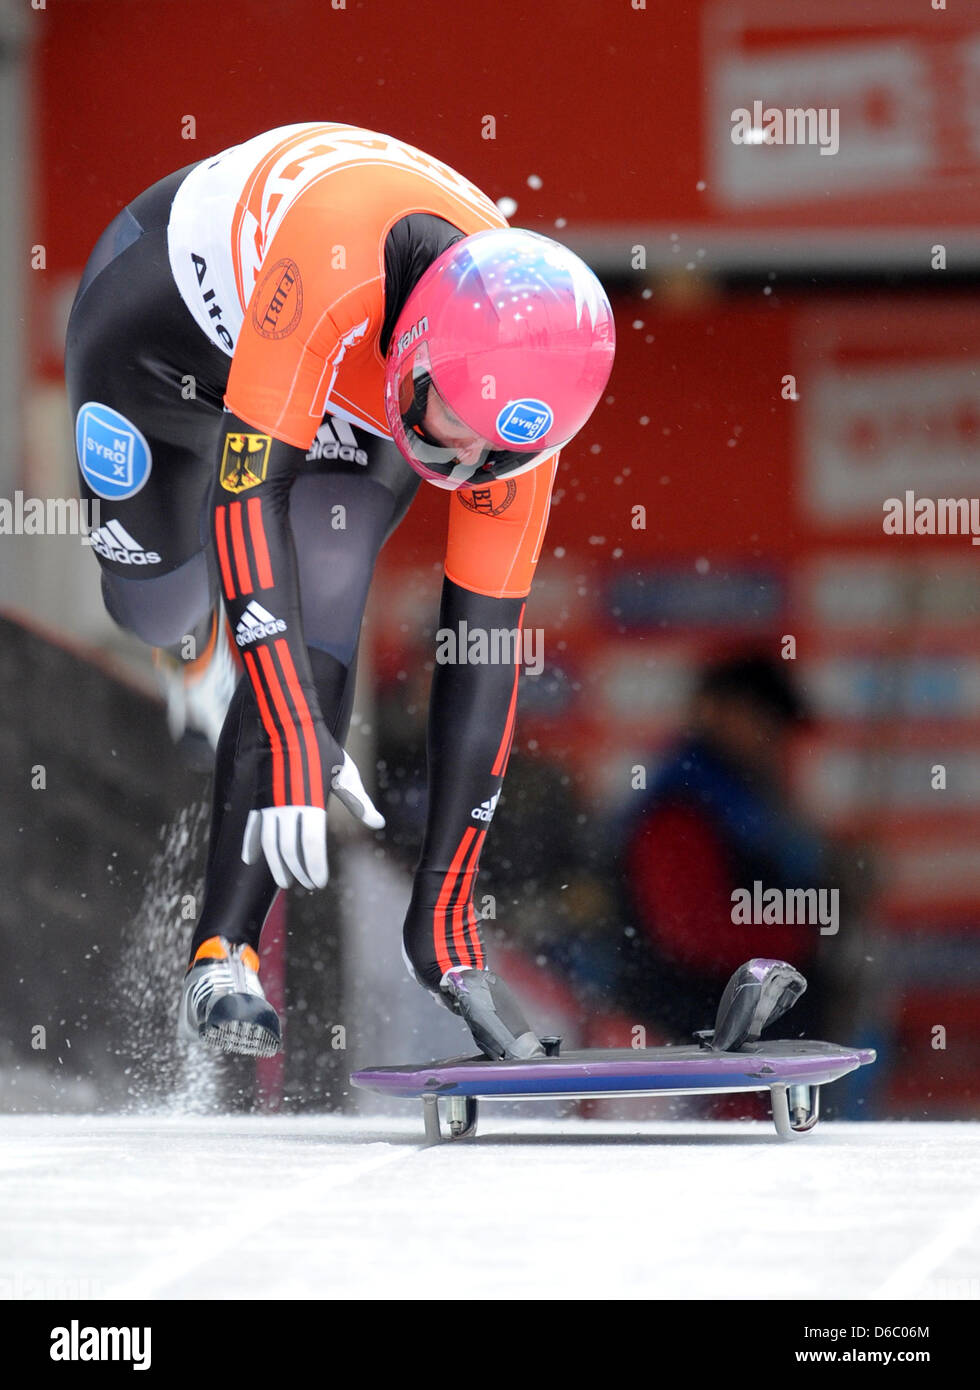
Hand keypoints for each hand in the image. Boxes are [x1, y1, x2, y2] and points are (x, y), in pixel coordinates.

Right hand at [242, 750, 384, 888]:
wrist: (291, 726)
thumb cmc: (323, 751)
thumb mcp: (347, 776)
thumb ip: (359, 804)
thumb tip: (379, 824)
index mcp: (311, 803)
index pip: (311, 845)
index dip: (314, 866)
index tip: (319, 882)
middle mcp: (288, 807)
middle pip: (288, 850)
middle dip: (298, 871)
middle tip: (306, 883)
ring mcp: (270, 804)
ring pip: (269, 844)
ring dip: (276, 866)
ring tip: (284, 881)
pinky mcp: (258, 800)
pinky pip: (251, 829)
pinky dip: (250, 846)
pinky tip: (251, 860)